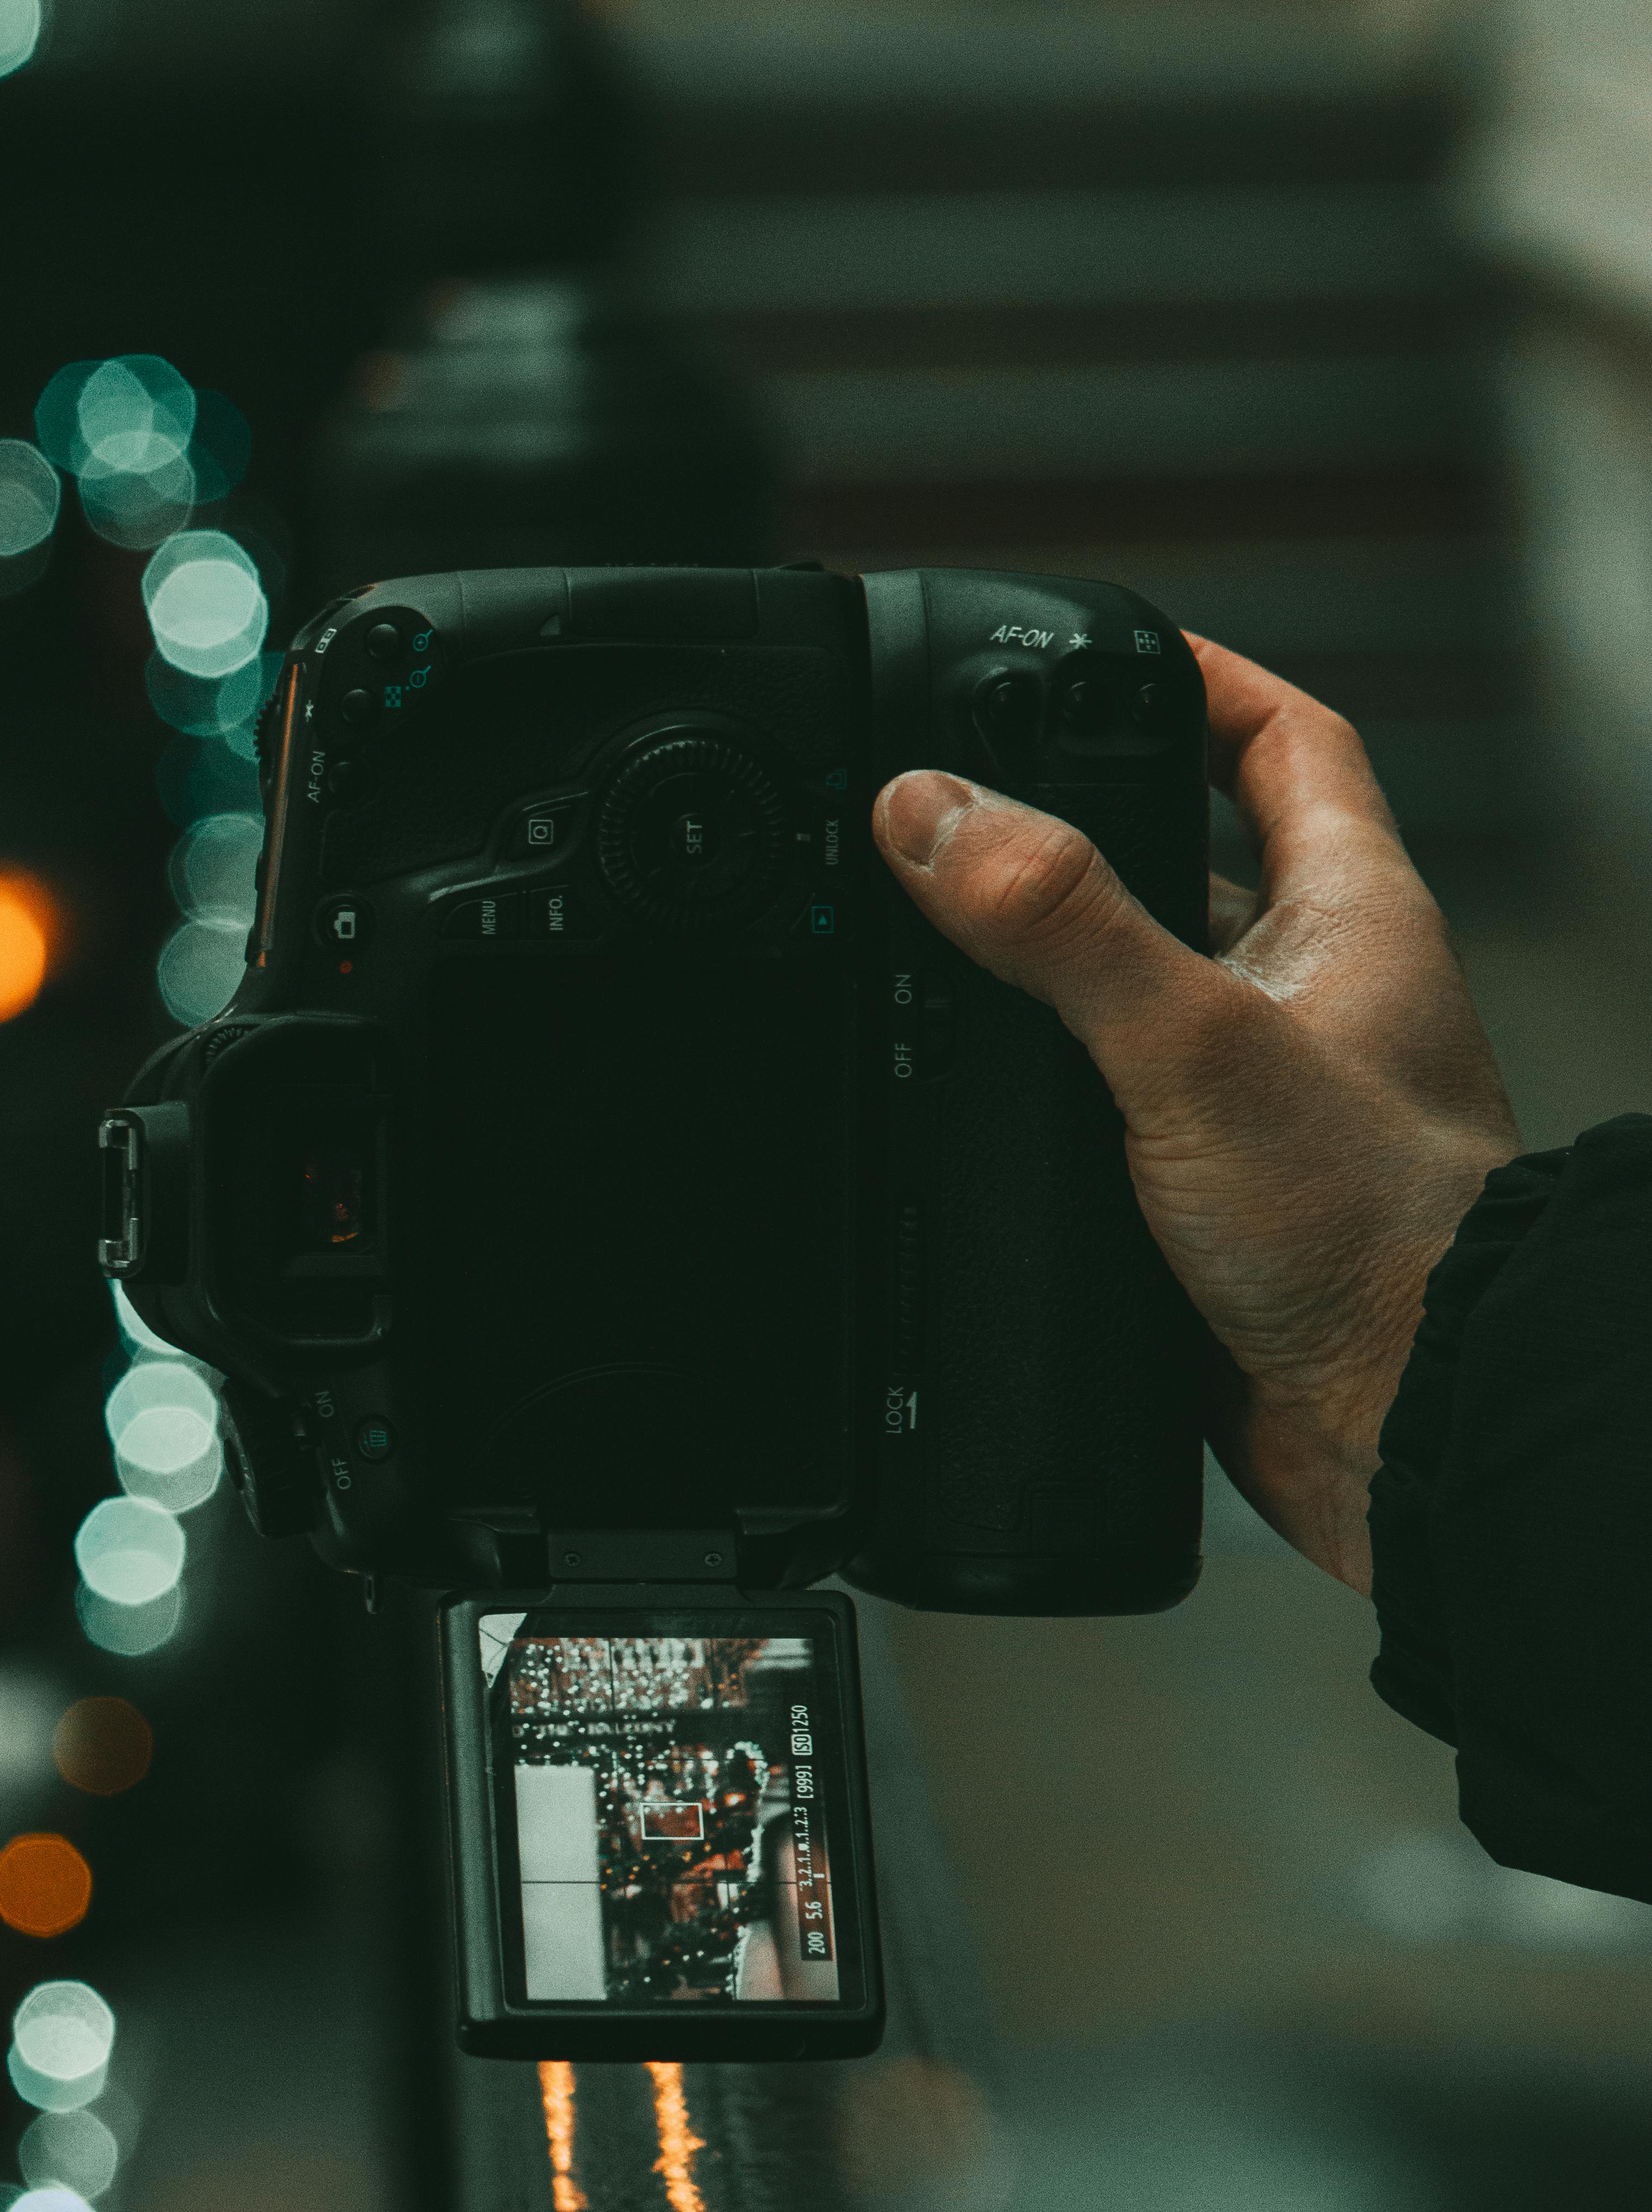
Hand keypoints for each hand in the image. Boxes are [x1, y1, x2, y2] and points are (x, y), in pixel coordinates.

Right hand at [872, 638, 1520, 1593]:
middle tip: (967, 809)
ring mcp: (1267, 1105)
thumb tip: (931, 812)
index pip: (1283, 740)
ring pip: (1143, 997)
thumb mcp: (1196, 1045)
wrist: (1409, 1431)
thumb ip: (1062, 925)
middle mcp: (1315, 1000)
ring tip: (938, 945)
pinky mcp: (1216, 1206)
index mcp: (1353, 918)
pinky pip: (1118, 1114)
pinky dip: (1047, 1098)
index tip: (1093, 652)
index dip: (1195, 678)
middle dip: (1082, 832)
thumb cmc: (1374, 1237)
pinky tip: (975, 1105)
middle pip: (1194, 864)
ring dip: (1051, 976)